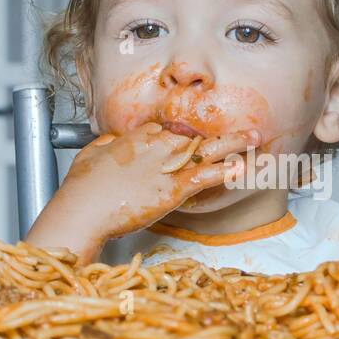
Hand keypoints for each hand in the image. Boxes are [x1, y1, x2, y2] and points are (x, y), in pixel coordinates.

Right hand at [26, 122, 258, 258]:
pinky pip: (207, 176)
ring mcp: (167, 166)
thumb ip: (105, 145)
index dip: (184, 136)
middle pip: (196, 135)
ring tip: (256, 139)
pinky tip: (242, 168)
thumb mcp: (90, 155)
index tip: (194, 140)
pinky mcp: (173, 189)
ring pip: (209, 150)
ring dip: (236, 144)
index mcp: (137, 137)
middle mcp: (156, 146)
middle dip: (222, 133)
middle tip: (246, 131)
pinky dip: (226, 171)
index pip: (168, 129)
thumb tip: (111, 141)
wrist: (83, 209)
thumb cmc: (82, 187)